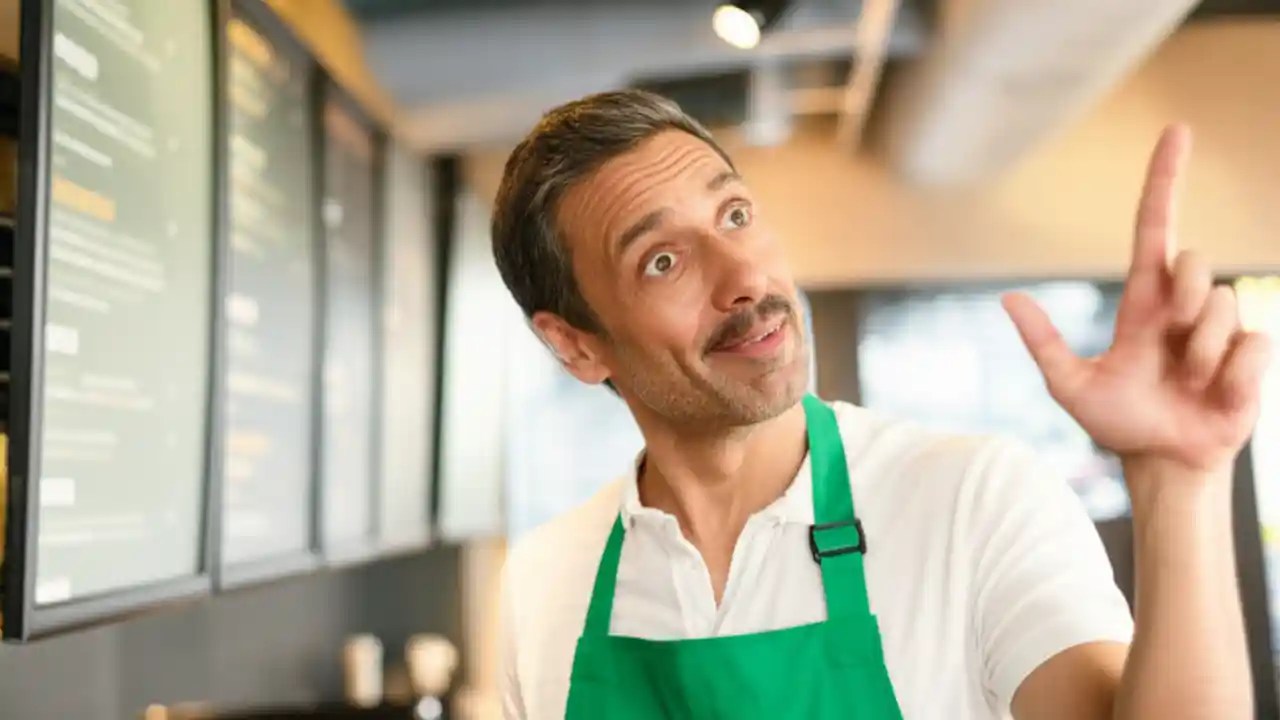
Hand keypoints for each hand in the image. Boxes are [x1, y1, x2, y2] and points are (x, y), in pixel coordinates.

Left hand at [1003, 124, 1271, 476]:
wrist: (1163, 463)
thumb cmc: (1119, 422)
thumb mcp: (1070, 386)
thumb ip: (1043, 342)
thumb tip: (1008, 298)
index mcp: (1143, 302)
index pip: (1155, 226)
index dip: (1164, 179)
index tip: (1177, 131)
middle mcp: (1183, 305)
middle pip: (1194, 262)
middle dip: (1184, 292)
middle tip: (1169, 342)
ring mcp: (1220, 328)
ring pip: (1221, 305)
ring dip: (1199, 351)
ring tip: (1187, 381)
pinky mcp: (1252, 355)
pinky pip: (1251, 344)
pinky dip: (1229, 373)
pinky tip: (1215, 393)